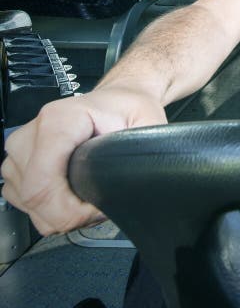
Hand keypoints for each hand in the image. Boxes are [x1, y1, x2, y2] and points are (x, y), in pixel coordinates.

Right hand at [1, 87, 166, 234]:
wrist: (119, 98)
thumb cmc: (130, 108)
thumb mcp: (148, 125)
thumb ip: (142, 153)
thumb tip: (138, 183)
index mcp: (59, 120)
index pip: (42, 186)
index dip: (70, 211)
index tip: (97, 208)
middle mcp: (31, 133)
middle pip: (34, 199)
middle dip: (69, 214)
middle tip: (100, 202)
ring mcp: (20, 150)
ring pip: (28, 205)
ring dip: (59, 211)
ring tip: (89, 192)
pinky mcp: (17, 163)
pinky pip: (24, 202)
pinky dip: (49, 208)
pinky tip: (73, 193)